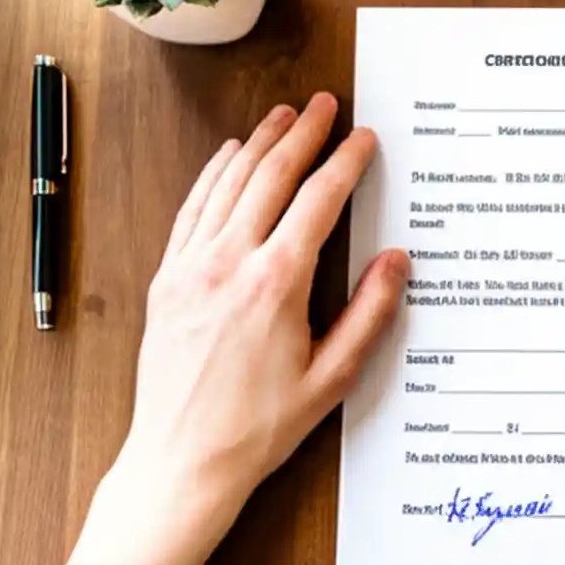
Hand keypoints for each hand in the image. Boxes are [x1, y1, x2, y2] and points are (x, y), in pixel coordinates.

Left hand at [51, 93, 407, 564]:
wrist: (183, 459)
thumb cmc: (258, 426)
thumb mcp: (333, 377)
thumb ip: (369, 313)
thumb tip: (396, 261)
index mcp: (276, 283)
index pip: (318, 200)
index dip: (346, 162)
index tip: (364, 138)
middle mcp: (229, 263)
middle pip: (271, 177)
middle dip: (304, 134)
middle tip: (326, 105)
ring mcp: (192, 267)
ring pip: (228, 183)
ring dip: (259, 143)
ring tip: (283, 116)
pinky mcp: (168, 279)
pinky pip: (191, 209)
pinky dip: (212, 175)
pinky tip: (227, 157)